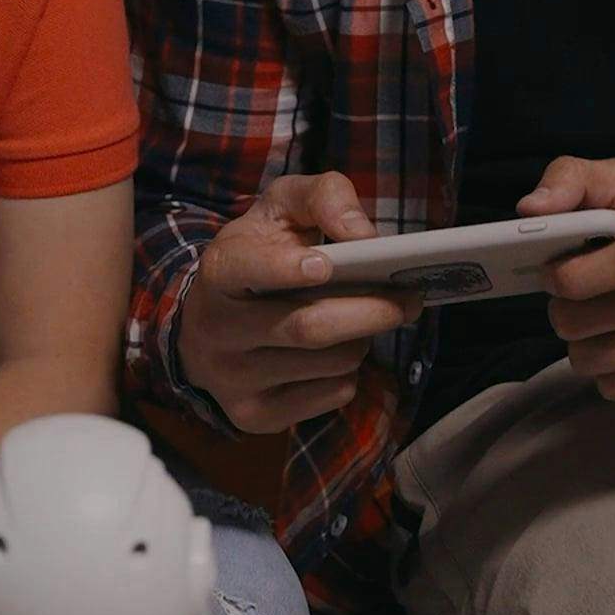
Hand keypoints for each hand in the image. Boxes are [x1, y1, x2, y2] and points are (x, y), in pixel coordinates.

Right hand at [176, 170, 406, 435]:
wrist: (207, 325)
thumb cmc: (256, 257)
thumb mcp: (280, 210)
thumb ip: (323, 198)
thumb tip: (365, 235)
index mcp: (219, 271)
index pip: (250, 270)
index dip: (289, 269)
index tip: (327, 265)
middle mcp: (216, 330)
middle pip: (309, 327)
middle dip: (370, 311)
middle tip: (407, 300)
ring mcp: (233, 380)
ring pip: (329, 364)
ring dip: (363, 340)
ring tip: (367, 320)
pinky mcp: (255, 416)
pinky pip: (331, 395)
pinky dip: (349, 372)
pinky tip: (339, 352)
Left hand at [519, 156, 614, 404]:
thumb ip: (573, 180)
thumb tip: (530, 208)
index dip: (572, 275)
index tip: (551, 274)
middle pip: (591, 322)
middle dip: (567, 310)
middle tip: (579, 297)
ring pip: (594, 361)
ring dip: (585, 343)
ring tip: (603, 320)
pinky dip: (610, 371)